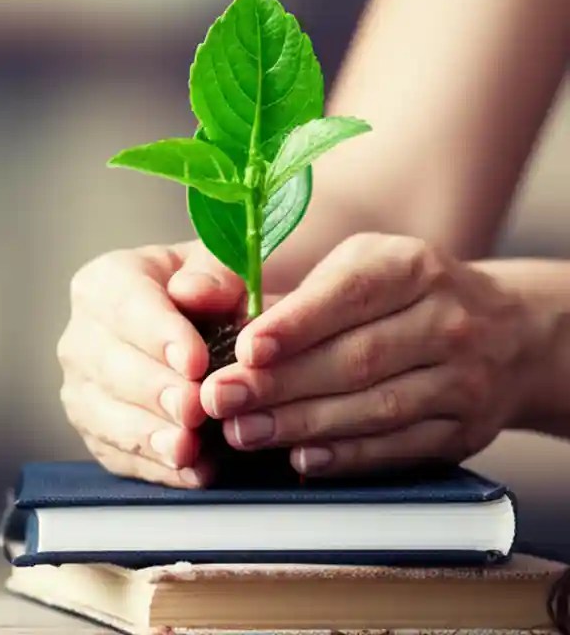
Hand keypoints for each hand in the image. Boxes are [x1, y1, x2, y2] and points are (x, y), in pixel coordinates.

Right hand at [58, 241, 242, 487]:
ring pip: (103, 414)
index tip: (194, 361)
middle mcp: (82, 336)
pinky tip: (190, 471)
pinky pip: (116, 455)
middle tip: (194, 408)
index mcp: (106, 282)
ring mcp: (82, 389)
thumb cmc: (212, 297)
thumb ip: (217, 272)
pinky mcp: (95, 433)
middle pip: (108, 364)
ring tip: (187, 448)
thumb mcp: (225, 269)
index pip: (124, 304)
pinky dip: (154, 467)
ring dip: (147, 435)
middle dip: (154, 390)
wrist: (203, 334)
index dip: (158, 334)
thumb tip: (196, 291)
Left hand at [202, 233, 529, 477]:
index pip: (350, 293)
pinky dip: (347, 456)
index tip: (245, 348)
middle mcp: (446, 318)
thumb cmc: (402, 297)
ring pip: (376, 407)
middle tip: (219, 399)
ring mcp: (463, 377)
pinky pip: (400, 446)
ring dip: (303, 424)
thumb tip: (216, 320)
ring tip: (244, 432)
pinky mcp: (464, 429)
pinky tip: (301, 458)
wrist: (509, 333)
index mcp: (411, 266)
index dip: (295, 324)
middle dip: (280, 384)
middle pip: (356, 358)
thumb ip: (294, 298)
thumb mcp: (359, 269)